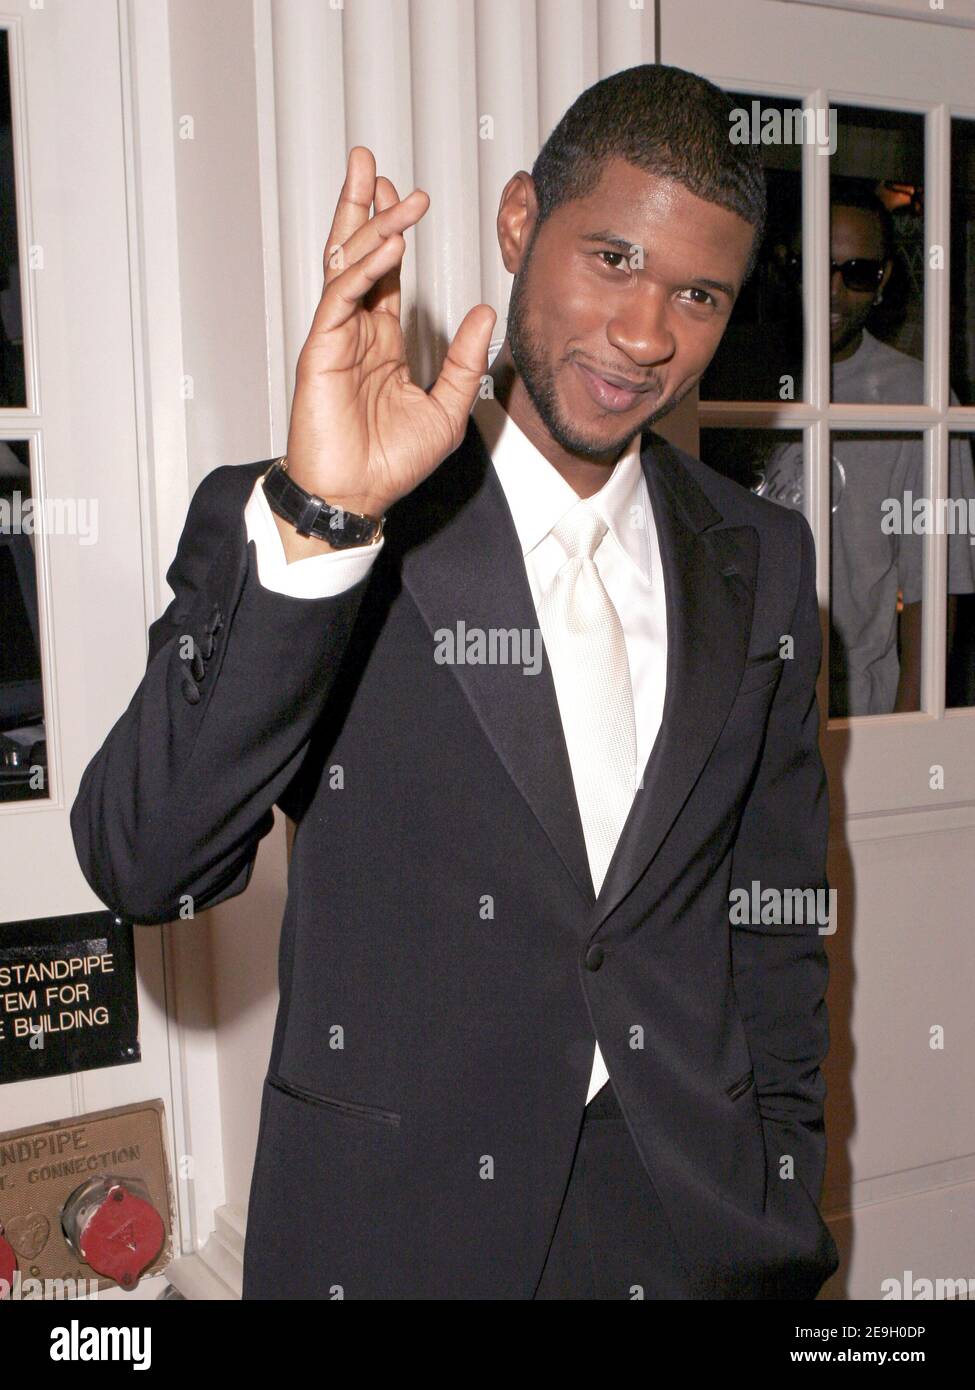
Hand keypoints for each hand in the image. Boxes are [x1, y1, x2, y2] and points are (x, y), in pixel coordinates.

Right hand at [284, 146, 496, 523]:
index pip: (384, 274)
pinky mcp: (321, 352)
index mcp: (380, 342)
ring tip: (391, 191)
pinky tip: (389, 248)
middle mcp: (355, 332)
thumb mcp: (447, 409)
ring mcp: (335, 339)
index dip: (392, 232)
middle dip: (362, 206)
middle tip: (372, 163)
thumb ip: (467, 362)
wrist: (355, 497)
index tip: (406, 197)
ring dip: (368, 225)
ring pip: (348, 267)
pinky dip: (364, 270)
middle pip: (356, 255)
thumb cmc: (390, 463)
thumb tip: (486, 313)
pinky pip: (342, 299)